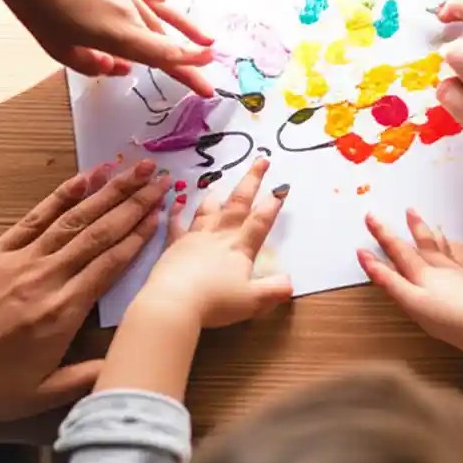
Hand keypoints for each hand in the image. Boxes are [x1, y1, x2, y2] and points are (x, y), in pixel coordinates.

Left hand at [0, 0, 214, 93]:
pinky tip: (168, 2)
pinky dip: (160, 3)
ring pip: (160, 17)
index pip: (163, 54)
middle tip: (205, 85)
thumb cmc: (36, 6)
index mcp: (118, 34)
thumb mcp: (58, 48)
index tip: (207, 73)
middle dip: (187, 63)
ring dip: (184, 31)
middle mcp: (130, 13)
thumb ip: (93, 64)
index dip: (187, 65)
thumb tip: (120, 67)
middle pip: (165, 41)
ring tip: (207, 41)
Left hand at [0, 160, 170, 420]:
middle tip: (161, 179)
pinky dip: (62, 195)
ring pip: (72, 219)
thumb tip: (128, 363)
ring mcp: (18, 261)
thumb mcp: (42, 394)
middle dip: (133, 203)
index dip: (139, 236)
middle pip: (99, 233)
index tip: (162, 213)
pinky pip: (34, 218)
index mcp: (62, 313)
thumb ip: (88, 377)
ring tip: (134, 169)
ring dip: (107, 191)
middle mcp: (45, 279)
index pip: (110, 264)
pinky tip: (84, 177)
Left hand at [132, 158, 291, 327]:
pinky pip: (175, 225)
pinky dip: (176, 213)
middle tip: (261, 160)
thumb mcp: (253, 302)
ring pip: (207, 210)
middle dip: (252, 181)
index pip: (260, 221)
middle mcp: (219, 236)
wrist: (173, 302)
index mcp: (240, 248)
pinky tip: (174, 204)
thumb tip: (290, 283)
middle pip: (237, 204)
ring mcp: (194, 238)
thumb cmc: (215, 302)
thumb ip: (274, 291)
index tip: (281, 187)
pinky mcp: (173, 246)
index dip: (272, 205)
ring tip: (218, 186)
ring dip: (215, 196)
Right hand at [358, 209, 462, 356]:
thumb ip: (388, 279)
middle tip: (410, 210)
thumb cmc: (447, 318)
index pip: (399, 249)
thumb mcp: (410, 301)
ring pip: (454, 251)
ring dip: (445, 239)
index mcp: (424, 273)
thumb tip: (365, 256)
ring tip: (441, 228)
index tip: (371, 216)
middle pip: (427, 244)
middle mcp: (445, 268)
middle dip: (417, 228)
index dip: (383, 233)